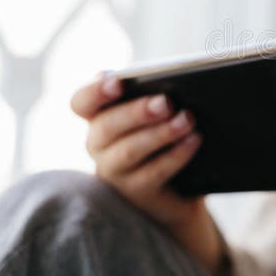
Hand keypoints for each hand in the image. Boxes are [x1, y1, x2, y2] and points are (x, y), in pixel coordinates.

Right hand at [70, 77, 228, 275]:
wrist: (177, 188)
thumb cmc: (163, 138)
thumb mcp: (156, 115)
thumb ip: (154, 97)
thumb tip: (173, 86)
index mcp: (100, 117)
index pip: (82, 103)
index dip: (95, 92)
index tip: (117, 82)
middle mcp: (99, 145)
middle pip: (106, 127)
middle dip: (137, 112)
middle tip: (166, 102)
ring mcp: (114, 172)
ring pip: (129, 151)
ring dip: (160, 133)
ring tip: (187, 120)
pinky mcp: (137, 192)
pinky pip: (154, 172)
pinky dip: (176, 154)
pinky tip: (193, 140)